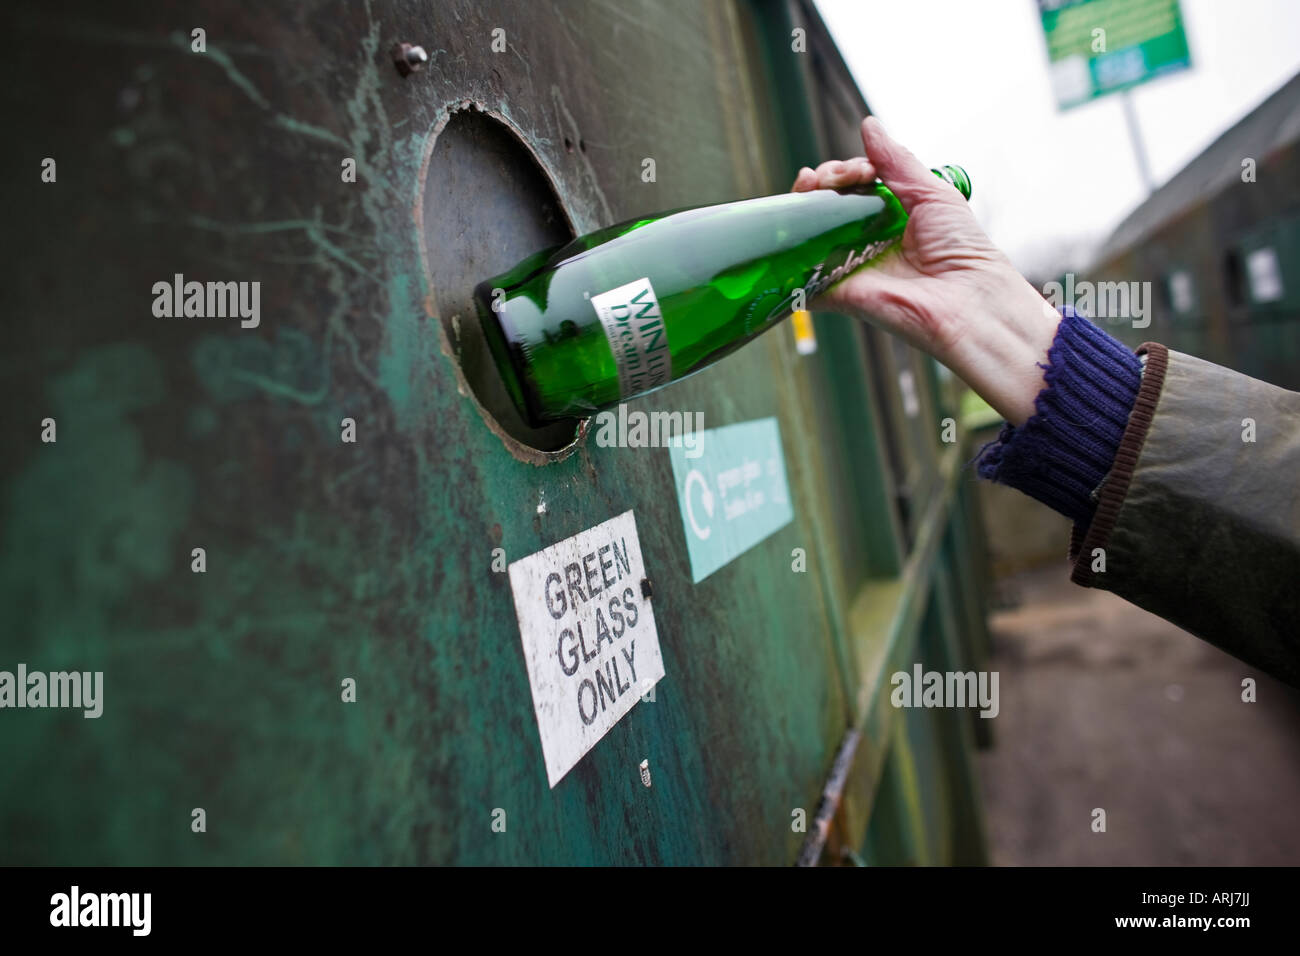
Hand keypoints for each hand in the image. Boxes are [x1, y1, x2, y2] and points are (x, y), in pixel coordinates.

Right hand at [792, 116, 1061, 426]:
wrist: (964, 297)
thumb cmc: (960, 248)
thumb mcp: (931, 192)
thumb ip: (896, 161)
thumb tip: (869, 124)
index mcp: (890, 216)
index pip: (853, 186)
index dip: (844, 171)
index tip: (852, 170)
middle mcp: (866, 240)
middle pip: (827, 207)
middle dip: (818, 185)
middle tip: (822, 179)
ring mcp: (849, 266)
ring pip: (810, 235)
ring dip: (799, 210)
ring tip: (804, 191)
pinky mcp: (837, 293)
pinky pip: (803, 279)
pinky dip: (788, 259)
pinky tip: (787, 232)